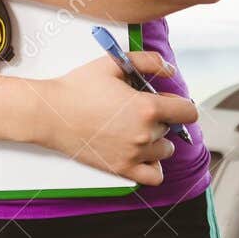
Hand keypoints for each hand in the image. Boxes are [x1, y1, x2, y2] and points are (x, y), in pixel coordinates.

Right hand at [40, 50, 198, 186]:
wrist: (51, 113)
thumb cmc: (78, 87)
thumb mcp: (113, 64)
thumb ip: (148, 62)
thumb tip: (171, 71)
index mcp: (147, 108)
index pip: (187, 112)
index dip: (179, 104)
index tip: (166, 101)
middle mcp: (145, 134)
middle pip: (172, 129)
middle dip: (161, 118)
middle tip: (136, 110)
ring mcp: (134, 154)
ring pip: (165, 150)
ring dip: (157, 140)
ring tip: (136, 129)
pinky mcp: (121, 169)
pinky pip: (154, 176)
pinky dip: (154, 165)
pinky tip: (142, 153)